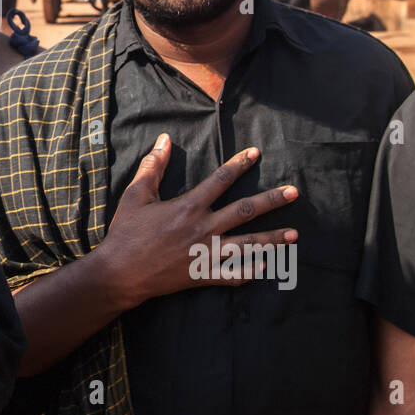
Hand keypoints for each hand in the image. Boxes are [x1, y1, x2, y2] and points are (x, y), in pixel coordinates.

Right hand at [99, 134, 298, 308]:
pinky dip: (252, 271)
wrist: (120, 273)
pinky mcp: (203, 275)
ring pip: (248, 244)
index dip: (240, 164)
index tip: (256, 154)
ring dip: (273, 238)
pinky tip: (267, 266)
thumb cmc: (126, 232)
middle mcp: (204, 228)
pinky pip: (234, 275)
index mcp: (189, 206)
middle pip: (246, 211)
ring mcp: (206, 254)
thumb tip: (165, 139)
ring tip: (294, 233)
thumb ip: (153, 166)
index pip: (221, 179)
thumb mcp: (136, 194)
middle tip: (294, 193)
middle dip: (272, 200)